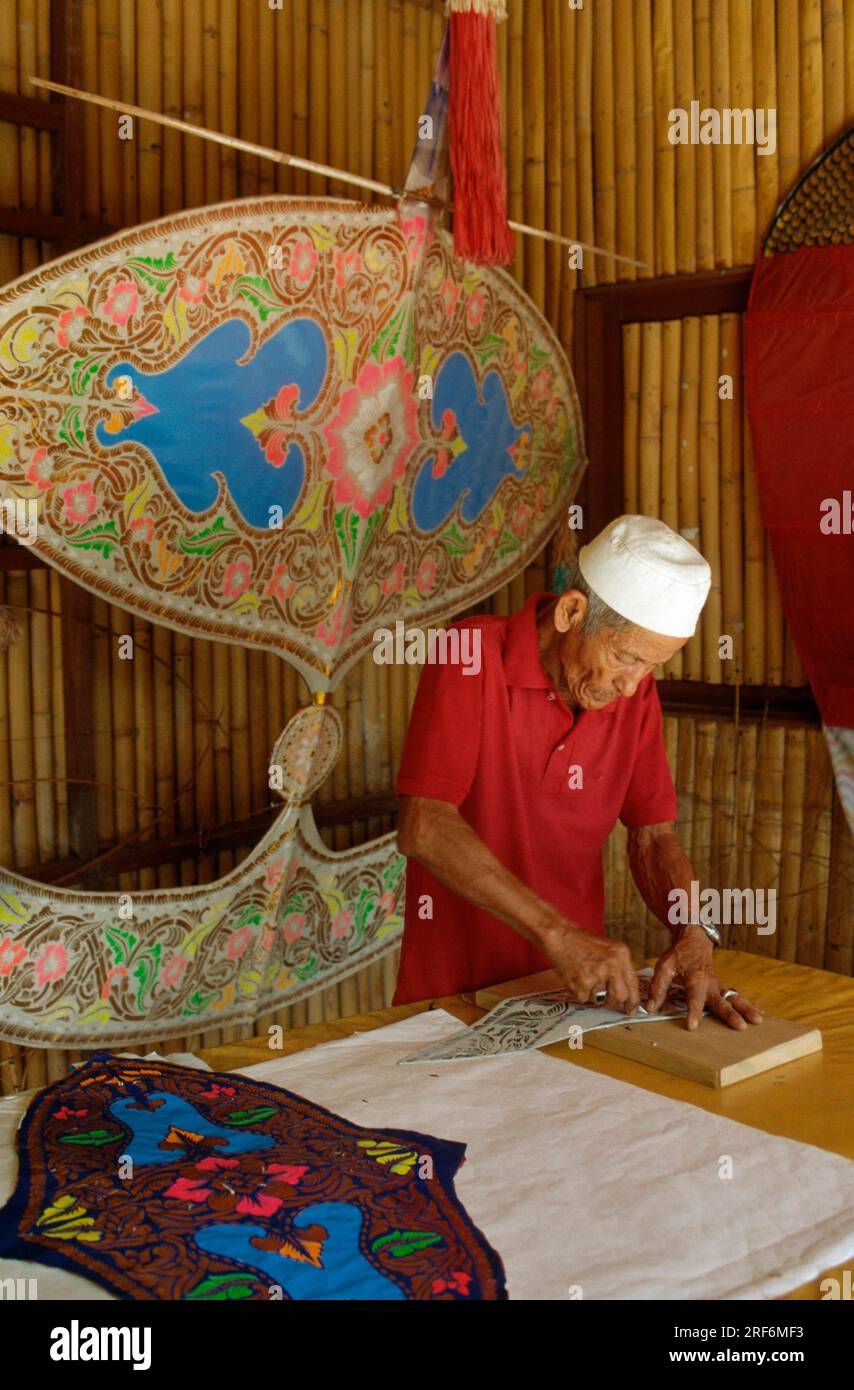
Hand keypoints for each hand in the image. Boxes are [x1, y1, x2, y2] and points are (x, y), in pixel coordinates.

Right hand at [540, 922, 640, 1014]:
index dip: (633, 1001)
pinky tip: (575, 977)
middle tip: (604, 999)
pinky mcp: (583, 983)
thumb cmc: (579, 941)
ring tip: (583, 976)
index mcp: (621, 954)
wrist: (559, 935)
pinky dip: (579, 992)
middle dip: (612, 1001)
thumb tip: (624, 990)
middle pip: (621, 996)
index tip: (631, 1009)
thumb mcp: (607, 948)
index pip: (633, 983)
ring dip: (591, 993)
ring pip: (600, 999)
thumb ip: (618, 967)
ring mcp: (598, 974)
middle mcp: (612, 964)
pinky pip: (584, 998)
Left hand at [646, 925, 763, 1030]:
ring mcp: (719, 985)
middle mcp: (710, 983)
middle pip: (721, 1000)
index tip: (693, 1026)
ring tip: (758, 1022)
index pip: (694, 998)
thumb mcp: (664, 966)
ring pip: (735, 998)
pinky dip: (749, 1005)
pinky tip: (760, 1015)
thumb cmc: (679, 955)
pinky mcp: (723, 987)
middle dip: (730, 1014)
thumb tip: (651, 1008)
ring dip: (747, 1009)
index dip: (693, 1012)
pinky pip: (737, 996)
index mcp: (695, 978)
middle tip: (740, 1027)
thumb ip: (658, 987)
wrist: (694, 939)